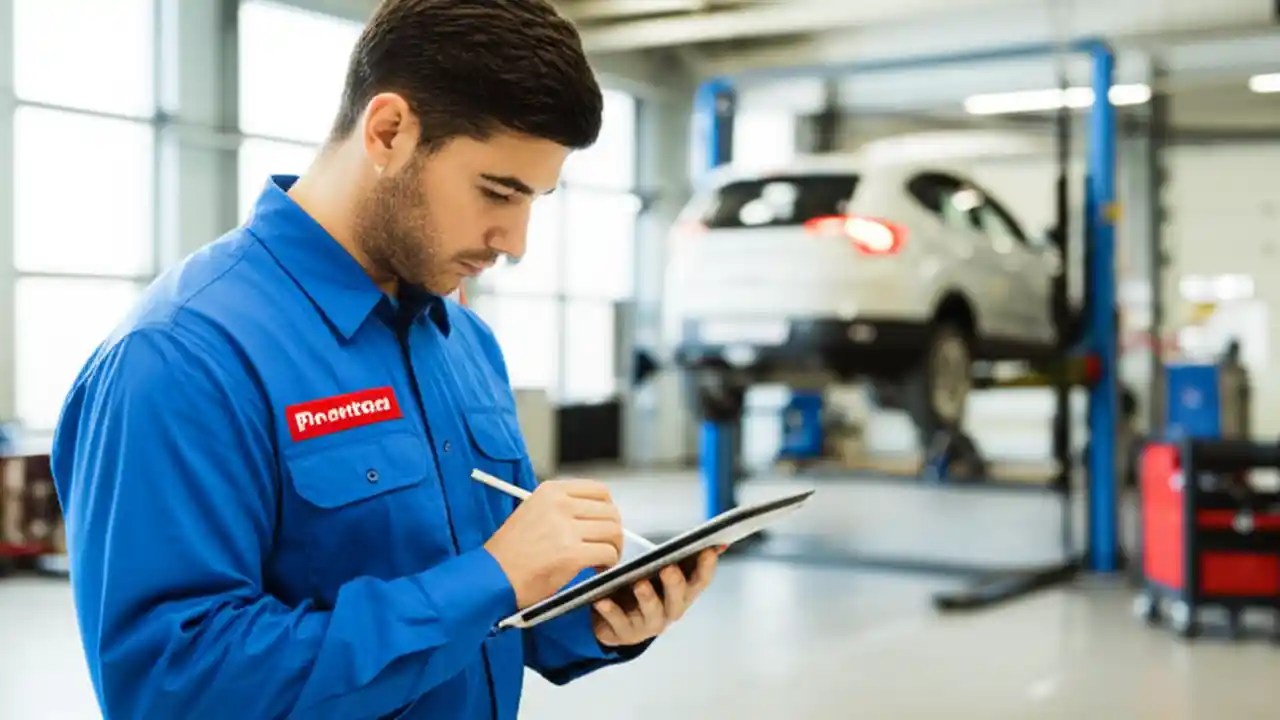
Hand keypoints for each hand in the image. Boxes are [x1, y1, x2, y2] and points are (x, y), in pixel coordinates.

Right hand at [484, 479, 622, 607]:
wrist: (491, 577)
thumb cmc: (510, 552)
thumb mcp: (532, 512)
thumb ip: (562, 508)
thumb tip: (596, 515)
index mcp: (550, 491)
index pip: (598, 490)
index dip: (607, 509)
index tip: (604, 524)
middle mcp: (560, 504)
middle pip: (610, 512)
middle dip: (613, 532)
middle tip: (606, 547)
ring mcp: (566, 528)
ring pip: (612, 532)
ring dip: (613, 548)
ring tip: (602, 560)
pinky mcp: (572, 553)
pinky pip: (607, 553)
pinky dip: (608, 563)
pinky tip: (597, 570)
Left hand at [592, 546, 722, 647]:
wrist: (616, 622)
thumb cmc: (643, 589)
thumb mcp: (661, 574)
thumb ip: (683, 559)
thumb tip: (717, 542)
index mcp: (683, 594)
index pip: (700, 581)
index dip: (706, 567)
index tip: (707, 550)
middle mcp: (670, 611)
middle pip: (677, 598)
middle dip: (674, 583)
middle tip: (668, 568)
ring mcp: (648, 625)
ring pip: (652, 612)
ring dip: (647, 597)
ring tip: (639, 583)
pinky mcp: (625, 634)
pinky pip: (618, 622)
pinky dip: (611, 611)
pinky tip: (602, 600)